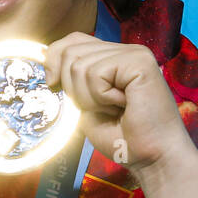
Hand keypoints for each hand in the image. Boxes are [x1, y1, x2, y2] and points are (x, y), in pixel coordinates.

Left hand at [44, 32, 197, 179]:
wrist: (150, 157)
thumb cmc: (122, 136)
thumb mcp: (85, 103)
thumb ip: (70, 78)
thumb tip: (47, 59)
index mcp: (112, 57)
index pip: (72, 41)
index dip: (54, 61)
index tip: (54, 86)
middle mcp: (124, 50)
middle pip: (70, 51)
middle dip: (72, 87)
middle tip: (99, 107)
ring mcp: (134, 53)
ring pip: (80, 65)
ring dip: (89, 97)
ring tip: (113, 108)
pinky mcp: (140, 62)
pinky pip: (96, 73)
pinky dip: (101, 97)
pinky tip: (123, 105)